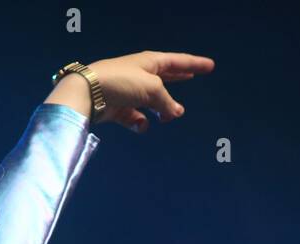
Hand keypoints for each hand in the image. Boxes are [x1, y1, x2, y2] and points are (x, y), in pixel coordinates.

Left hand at [79, 50, 214, 132]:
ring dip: (160, 109)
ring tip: (167, 117)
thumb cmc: (123, 83)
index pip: (178, 61)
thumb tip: (175, 113)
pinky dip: (139, 122)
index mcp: (150, 62)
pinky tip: (142, 126)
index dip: (194, 64)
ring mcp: (128, 91)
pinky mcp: (117, 108)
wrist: (89, 93)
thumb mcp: (152, 88)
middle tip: (193, 75)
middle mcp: (139, 74)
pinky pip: (134, 117)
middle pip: (164, 77)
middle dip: (178, 78)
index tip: (210, 66)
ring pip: (150, 101)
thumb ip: (167, 102)